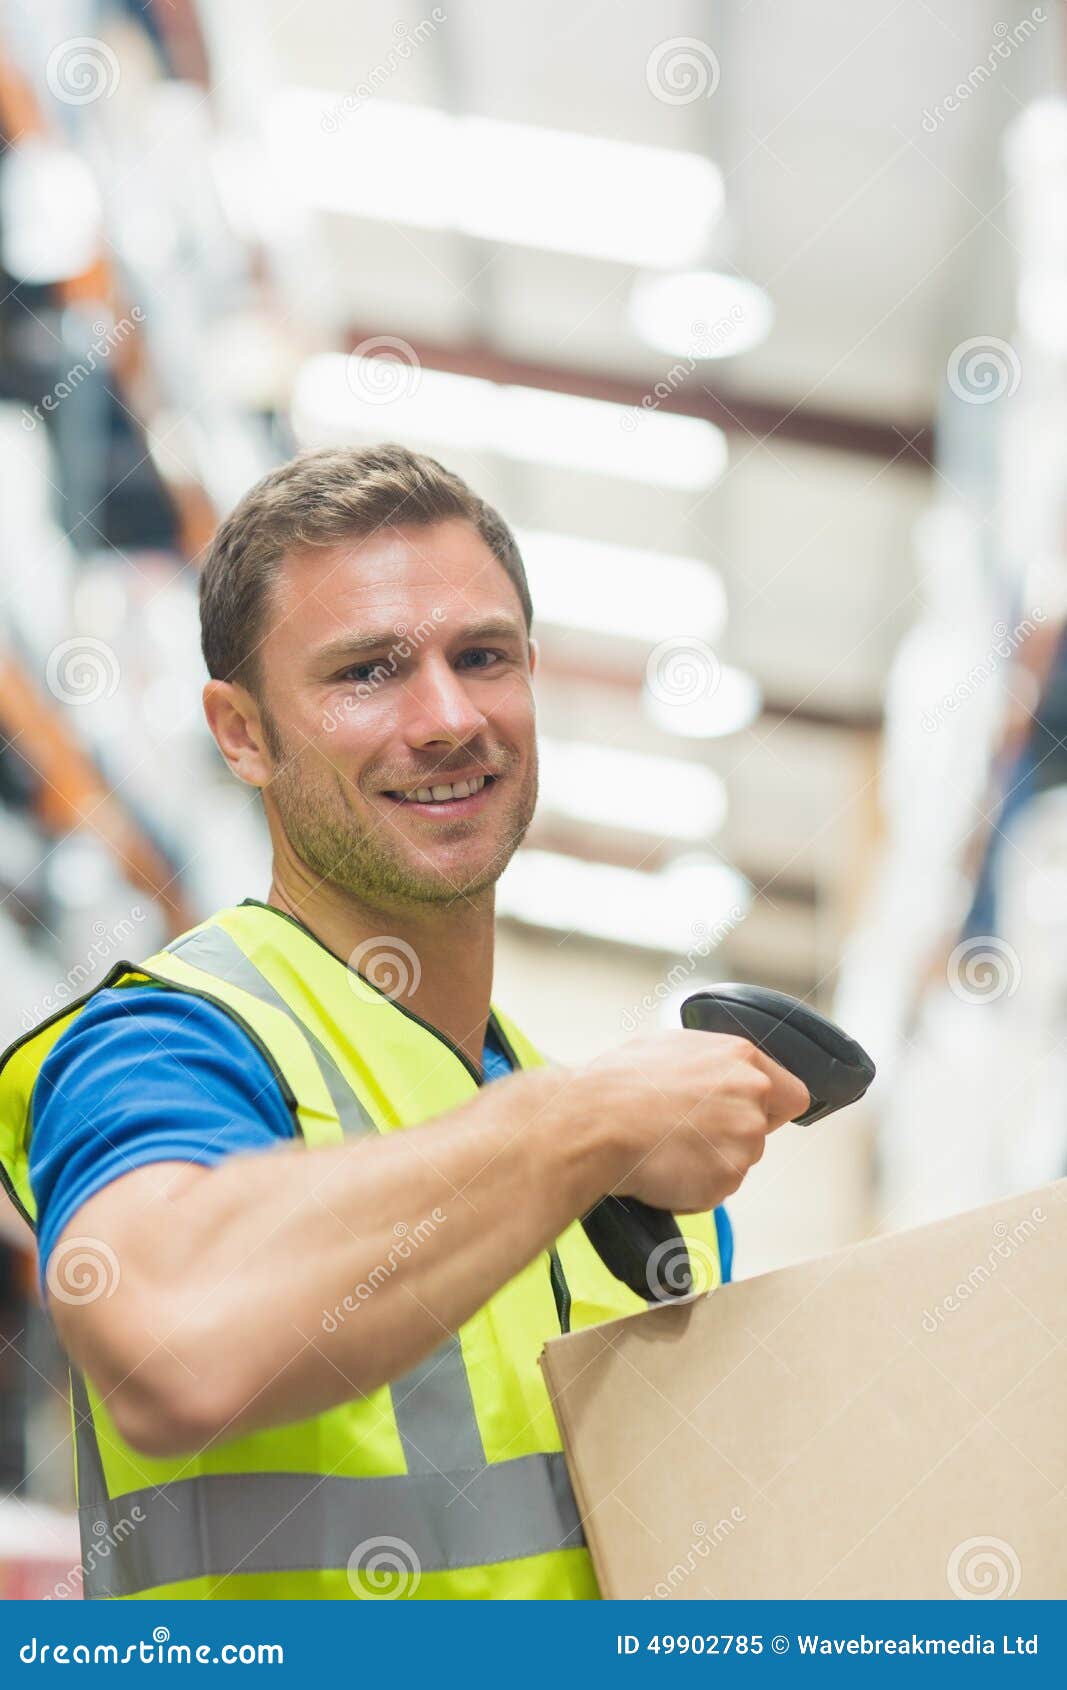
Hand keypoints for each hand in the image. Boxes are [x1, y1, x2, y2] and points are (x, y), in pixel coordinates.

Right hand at [579, 1029, 809, 1211]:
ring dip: (711, 1162)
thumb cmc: (618, 1083)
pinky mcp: (728, 1177)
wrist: (593, 1122)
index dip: (770, 1108)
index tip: (750, 1116)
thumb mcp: (668, 1048)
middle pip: (761, 1130)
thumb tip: (715, 1075)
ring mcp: (744, 1138)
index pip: (792, 1094)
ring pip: (738, 1160)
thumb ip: (710, 1063)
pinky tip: (663, 1168)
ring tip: (666, 1148)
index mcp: (740, 1057)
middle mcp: (752, 1095)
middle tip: (685, 1133)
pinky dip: (694, 1187)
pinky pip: (717, 1189)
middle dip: (729, 1136)